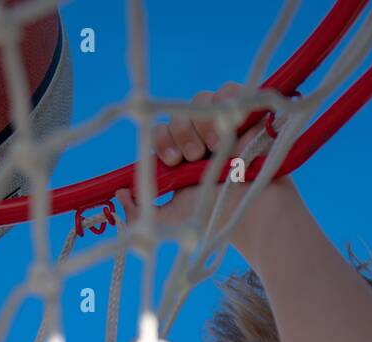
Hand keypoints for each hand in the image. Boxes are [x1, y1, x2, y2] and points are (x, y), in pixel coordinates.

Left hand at [114, 82, 292, 251]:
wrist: (252, 216)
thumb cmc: (216, 219)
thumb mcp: (170, 221)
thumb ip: (141, 212)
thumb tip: (119, 193)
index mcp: (182, 156)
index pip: (161, 132)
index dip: (163, 141)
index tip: (172, 161)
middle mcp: (202, 137)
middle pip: (179, 114)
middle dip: (182, 133)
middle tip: (195, 157)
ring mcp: (225, 124)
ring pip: (201, 101)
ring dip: (203, 124)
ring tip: (216, 147)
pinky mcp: (249, 114)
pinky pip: (231, 90)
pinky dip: (227, 100)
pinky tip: (230, 124)